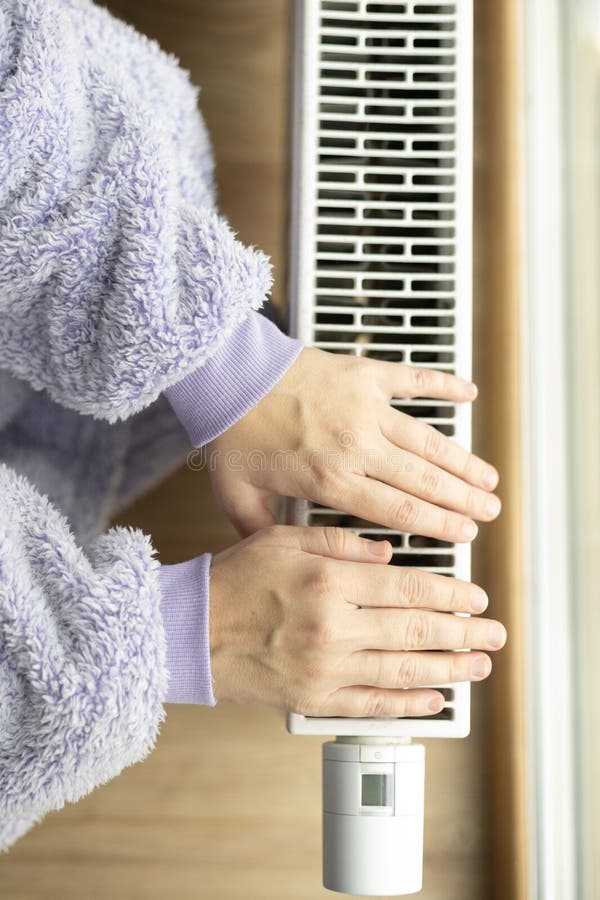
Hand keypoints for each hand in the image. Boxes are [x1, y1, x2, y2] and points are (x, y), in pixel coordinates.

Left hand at [206, 348, 500, 539]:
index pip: (397, 510)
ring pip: (426, 439)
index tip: (464, 534)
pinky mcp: (363, 373)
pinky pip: (413, 379)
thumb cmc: (230, 433)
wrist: (225, 374)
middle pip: (422, 479)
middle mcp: (354, 444)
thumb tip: (285, 560)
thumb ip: (264, 533)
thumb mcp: (238, 496)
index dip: (438, 524)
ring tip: (488, 476)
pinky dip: (444, 385)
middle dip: (462, 499)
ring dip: (461, 459)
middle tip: (490, 511)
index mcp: (328, 478)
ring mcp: (363, 406)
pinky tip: (469, 396)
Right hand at [208, 525, 506, 716]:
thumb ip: (340, 544)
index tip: (475, 596)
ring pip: (403, 671)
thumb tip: (389, 554)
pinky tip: (433, 699)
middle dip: (463, 631)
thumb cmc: (232, 581)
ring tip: (478, 665)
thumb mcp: (282, 540)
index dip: (450, 593)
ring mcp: (325, 669)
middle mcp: (333, 628)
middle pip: (416, 630)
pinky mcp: (314, 698)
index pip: (408, 588)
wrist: (189, 631)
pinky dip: (408, 705)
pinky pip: (371, 706)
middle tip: (493, 632)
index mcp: (329, 583)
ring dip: (449, 668)